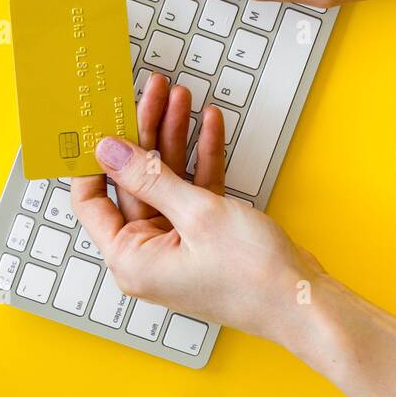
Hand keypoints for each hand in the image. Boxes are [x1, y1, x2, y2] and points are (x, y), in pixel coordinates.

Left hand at [72, 76, 327, 346]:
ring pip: (166, 179)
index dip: (93, 160)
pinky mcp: (204, 236)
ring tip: (179, 98)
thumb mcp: (196, 214)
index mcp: (131, 259)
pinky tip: (207, 124)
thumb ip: (149, 178)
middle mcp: (148, 254)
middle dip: (146, 133)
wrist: (304, 301)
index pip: (91, 201)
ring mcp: (177, 243)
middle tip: (152, 94)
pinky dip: (201, 158)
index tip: (101, 122)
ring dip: (175, 138)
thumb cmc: (253, 277)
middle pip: (134, 182)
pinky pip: (194, 189)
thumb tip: (109, 151)